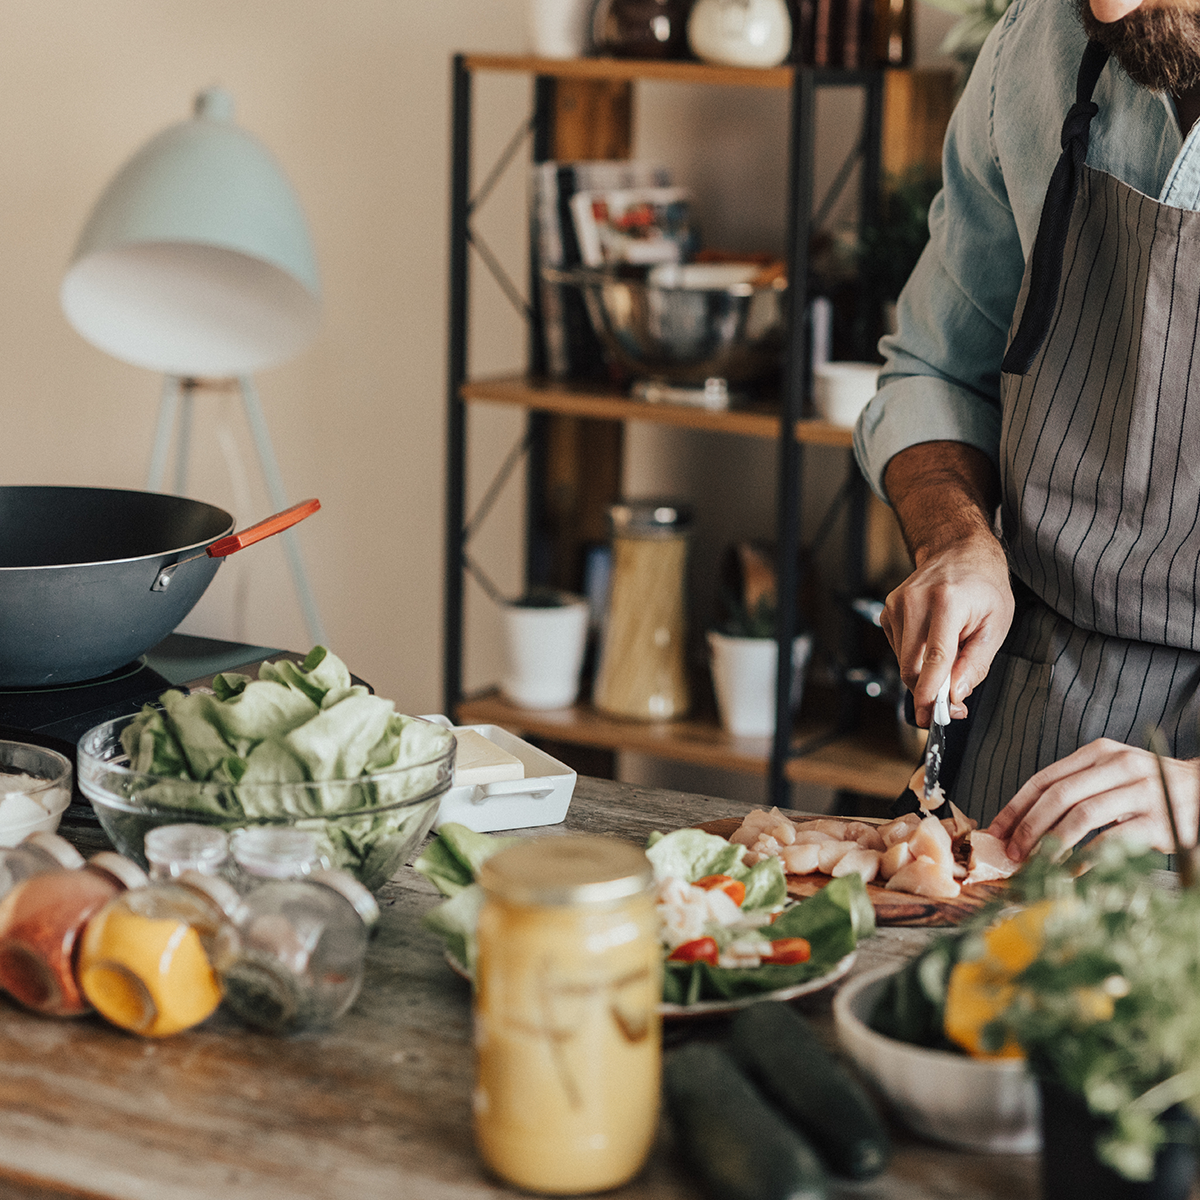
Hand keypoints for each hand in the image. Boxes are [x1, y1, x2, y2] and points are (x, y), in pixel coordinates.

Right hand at [882, 442, 1012, 726]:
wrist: (958, 551)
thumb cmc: (983, 587)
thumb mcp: (996, 625)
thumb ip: (976, 663)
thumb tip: (956, 694)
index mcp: (946, 603)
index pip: (934, 658)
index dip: (931, 692)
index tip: (930, 717)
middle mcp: (914, 602)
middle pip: (911, 667)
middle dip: (928, 694)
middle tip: (950, 707)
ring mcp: (896, 606)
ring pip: (903, 663)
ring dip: (924, 675)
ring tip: (950, 661)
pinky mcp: (886, 612)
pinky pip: (898, 651)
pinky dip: (915, 658)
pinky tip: (932, 643)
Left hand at [988, 738, 1199, 860]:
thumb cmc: (1149, 789)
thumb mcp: (1111, 776)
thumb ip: (1075, 791)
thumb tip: (1025, 824)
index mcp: (1097, 753)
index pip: (1044, 779)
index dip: (1015, 807)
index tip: (995, 832)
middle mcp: (1117, 765)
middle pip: (1058, 796)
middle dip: (1028, 827)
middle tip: (1012, 853)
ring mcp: (1139, 790)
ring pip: (1081, 815)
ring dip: (1052, 844)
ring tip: (1036, 865)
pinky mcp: (1157, 818)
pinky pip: (1112, 840)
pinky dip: (1086, 860)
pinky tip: (1072, 874)